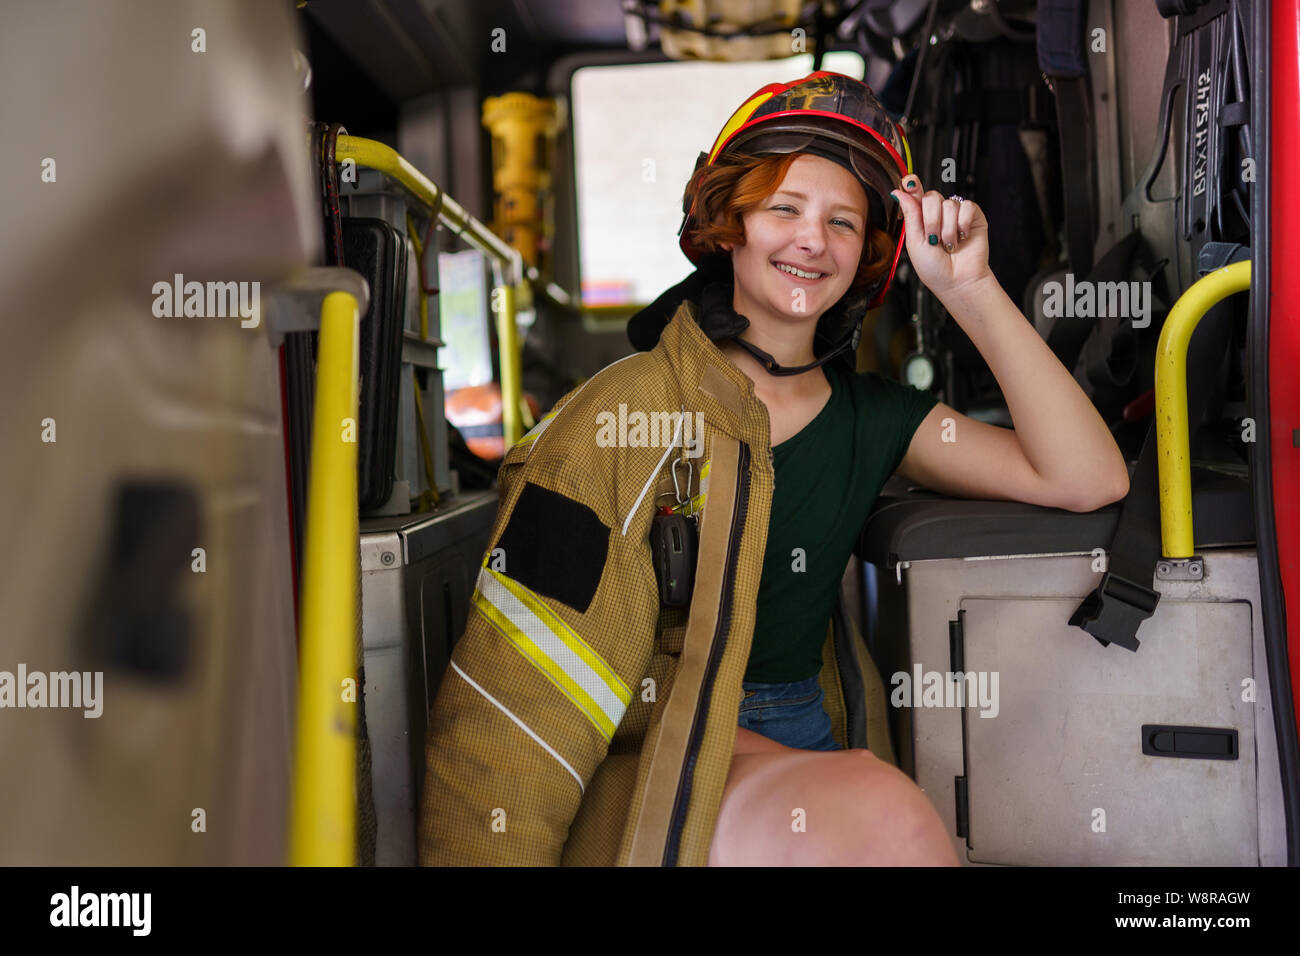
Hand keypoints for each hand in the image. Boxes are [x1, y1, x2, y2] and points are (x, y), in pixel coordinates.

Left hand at [890, 175, 993, 300]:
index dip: (912, 185)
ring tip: (949, 245)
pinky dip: (962, 224)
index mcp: (921, 219)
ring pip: (949, 204)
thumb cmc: (934, 268)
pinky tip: (962, 237)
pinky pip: (967, 206)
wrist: (957, 281)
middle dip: (931, 221)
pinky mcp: (973, 216)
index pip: (916, 195)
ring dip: (947, 229)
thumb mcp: (914, 242)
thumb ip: (910, 215)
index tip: (909, 181)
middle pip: (932, 197)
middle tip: (934, 240)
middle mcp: (938, 214)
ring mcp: (956, 214)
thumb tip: (899, 192)